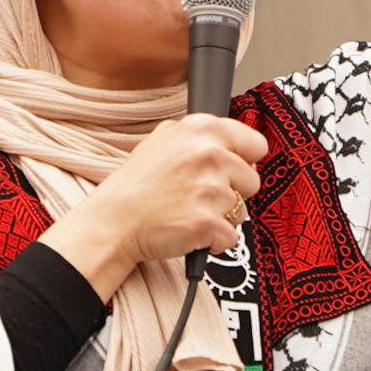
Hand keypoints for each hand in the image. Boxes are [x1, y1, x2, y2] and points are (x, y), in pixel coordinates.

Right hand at [39, 112, 266, 300]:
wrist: (114, 221)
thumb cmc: (137, 185)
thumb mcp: (163, 140)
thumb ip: (201, 137)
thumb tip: (234, 144)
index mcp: (202, 129)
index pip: (256, 144)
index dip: (244, 162)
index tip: (230, 171)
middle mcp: (209, 154)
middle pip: (252, 181)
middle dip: (232, 192)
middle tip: (200, 196)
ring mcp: (210, 189)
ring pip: (242, 212)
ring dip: (220, 217)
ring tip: (189, 212)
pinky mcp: (207, 223)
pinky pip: (230, 238)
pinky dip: (213, 241)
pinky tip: (189, 230)